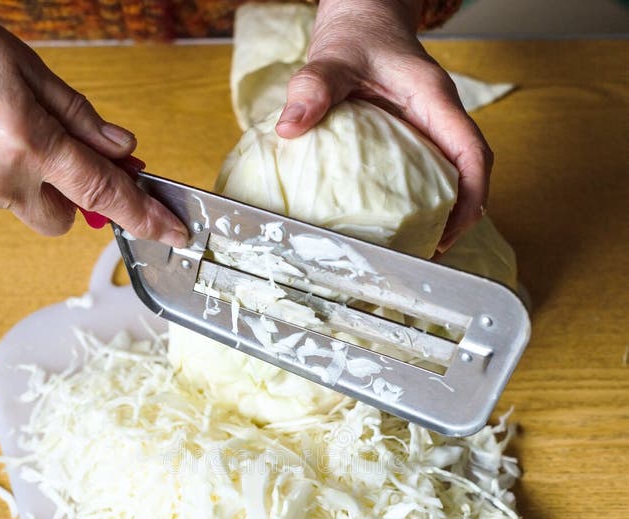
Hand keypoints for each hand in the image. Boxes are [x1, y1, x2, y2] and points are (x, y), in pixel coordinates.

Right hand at [0, 2, 187, 243]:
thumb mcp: (26, 67)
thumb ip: (78, 116)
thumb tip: (121, 150)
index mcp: (28, 140)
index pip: (104, 192)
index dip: (143, 216)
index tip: (171, 233)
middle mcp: (1, 177)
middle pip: (63, 220)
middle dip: (70, 197)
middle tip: (57, 156)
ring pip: (24, 207)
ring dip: (27, 181)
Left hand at [275, 0, 492, 251]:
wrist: (362, 17)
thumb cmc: (355, 34)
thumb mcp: (332, 57)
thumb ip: (313, 86)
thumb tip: (290, 126)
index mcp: (434, 100)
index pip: (472, 152)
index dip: (472, 195)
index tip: (452, 230)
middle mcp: (440, 117)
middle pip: (471, 172)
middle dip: (462, 215)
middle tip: (433, 250)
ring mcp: (431, 128)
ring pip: (456, 175)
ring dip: (448, 212)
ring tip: (422, 246)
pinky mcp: (416, 137)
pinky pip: (432, 173)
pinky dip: (426, 201)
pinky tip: (403, 224)